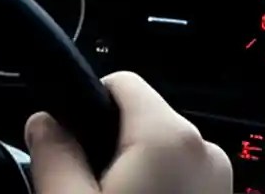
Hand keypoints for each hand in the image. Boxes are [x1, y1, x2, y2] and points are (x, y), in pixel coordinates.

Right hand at [25, 71, 231, 193]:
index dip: (85, 109)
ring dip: (132, 177)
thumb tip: (44, 123)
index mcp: (169, 137)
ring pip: (156, 156)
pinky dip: (156, 192)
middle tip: (88, 192)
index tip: (69, 148)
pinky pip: (178, 181)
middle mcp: (206, 151)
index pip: (120, 82)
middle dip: (107, 150)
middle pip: (137, 121)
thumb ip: (53, 155)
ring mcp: (220, 181)